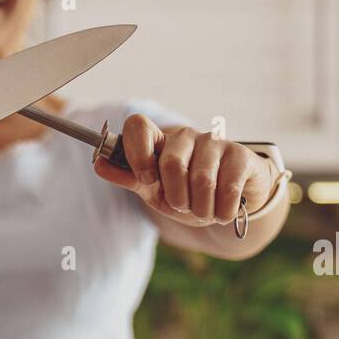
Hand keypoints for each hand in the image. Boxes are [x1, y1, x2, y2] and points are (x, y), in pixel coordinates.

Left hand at [93, 115, 274, 226]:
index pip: (137, 126)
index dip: (137, 154)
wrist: (227, 203)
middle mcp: (185, 136)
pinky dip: (221, 210)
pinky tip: (222, 212)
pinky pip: (227, 187)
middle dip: (175, 197)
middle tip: (183, 205)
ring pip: (201, 179)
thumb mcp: (154, 190)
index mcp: (159, 142)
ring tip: (204, 211)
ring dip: (200, 208)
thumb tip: (98, 165)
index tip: (147, 180)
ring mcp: (214, 142)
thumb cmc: (187, 193)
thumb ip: (129, 177)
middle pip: (171, 162)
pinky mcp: (240, 155)